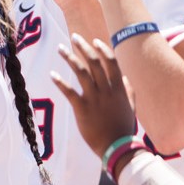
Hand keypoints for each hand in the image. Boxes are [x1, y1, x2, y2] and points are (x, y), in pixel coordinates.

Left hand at [51, 33, 137, 158]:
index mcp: (119, 88)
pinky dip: (60, 82)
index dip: (102, 50)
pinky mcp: (82, 109)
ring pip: (82, 73)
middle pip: (95, 63)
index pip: (111, 62)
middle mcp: (107, 90)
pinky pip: (69, 92)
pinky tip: (52, 74)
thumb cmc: (123, 128)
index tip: (94, 41)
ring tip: (61, 48)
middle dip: (84, 48)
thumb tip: (125, 77)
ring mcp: (95, 99)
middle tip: (74, 37)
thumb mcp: (131, 106)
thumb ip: (128, 90)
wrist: (117, 147)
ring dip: (70, 58)